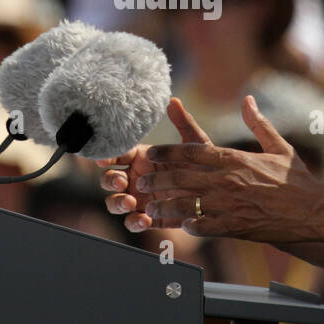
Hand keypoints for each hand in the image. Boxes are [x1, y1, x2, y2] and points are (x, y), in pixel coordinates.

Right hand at [99, 97, 209, 232]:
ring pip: (116, 202)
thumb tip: (174, 101)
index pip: (118, 155)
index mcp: (143, 158)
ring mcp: (142, 199)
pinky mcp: (151, 218)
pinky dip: (134, 222)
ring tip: (129, 201)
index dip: (108, 156)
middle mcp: (138, 178)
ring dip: (117, 202)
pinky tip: (143, 219)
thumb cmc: (205, 165)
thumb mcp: (196, 144)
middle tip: (120, 180)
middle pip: (110, 180)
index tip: (103, 158)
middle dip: (110, 180)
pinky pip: (135, 222)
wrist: (221, 194)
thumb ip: (184, 123)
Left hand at [131, 95, 323, 244]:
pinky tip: (180, 227)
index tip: (149, 154)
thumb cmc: (298, 180)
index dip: (166, 152)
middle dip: (157, 180)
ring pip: (186, 204)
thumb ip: (258, 123)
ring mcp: (230, 204)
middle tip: (141, 183)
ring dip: (165, 206)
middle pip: (181, 177)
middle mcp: (228, 180)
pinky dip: (190, 226)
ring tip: (150, 208)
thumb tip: (248, 99)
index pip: (191, 151)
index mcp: (234, 158)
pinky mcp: (235, 227)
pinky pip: (204, 227)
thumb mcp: (279, 146)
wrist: (315, 210)